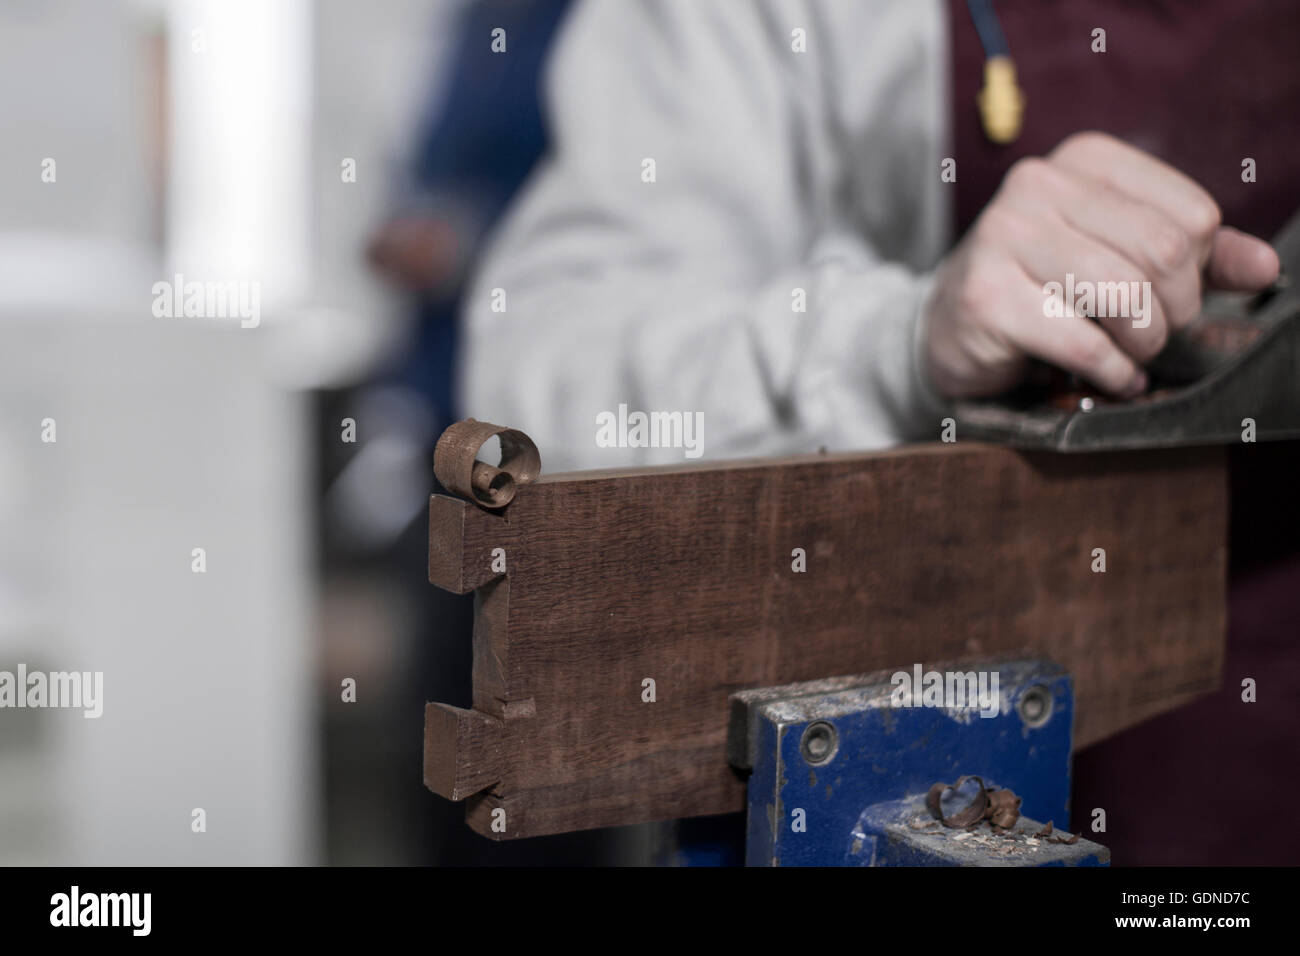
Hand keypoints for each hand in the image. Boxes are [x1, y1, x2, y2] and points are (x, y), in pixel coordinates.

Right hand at [923, 132, 1279, 398]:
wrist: (947, 327)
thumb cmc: (1040, 288)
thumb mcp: (1117, 254)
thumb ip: (1193, 256)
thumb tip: (1265, 267)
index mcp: (1081, 160)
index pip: (1192, 215)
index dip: (1199, 271)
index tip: (1169, 295)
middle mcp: (1038, 186)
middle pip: (1164, 253)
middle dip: (1173, 312)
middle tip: (1152, 334)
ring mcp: (1005, 238)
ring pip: (1126, 296)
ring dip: (1142, 343)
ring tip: (1129, 355)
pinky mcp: (986, 298)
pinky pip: (1084, 342)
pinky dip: (1112, 372)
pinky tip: (1108, 375)